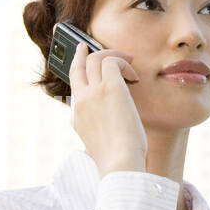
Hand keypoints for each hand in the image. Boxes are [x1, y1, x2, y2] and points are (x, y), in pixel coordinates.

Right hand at [67, 40, 146, 174]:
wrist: (119, 163)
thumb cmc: (118, 161)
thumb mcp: (104, 146)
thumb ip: (103, 133)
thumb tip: (113, 130)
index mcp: (78, 118)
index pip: (75, 88)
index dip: (79, 73)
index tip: (81, 62)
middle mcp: (81, 102)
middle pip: (77, 68)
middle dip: (82, 54)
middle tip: (89, 46)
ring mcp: (92, 93)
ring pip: (94, 59)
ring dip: (112, 56)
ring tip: (129, 62)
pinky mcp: (109, 88)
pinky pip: (111, 61)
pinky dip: (122, 62)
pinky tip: (134, 75)